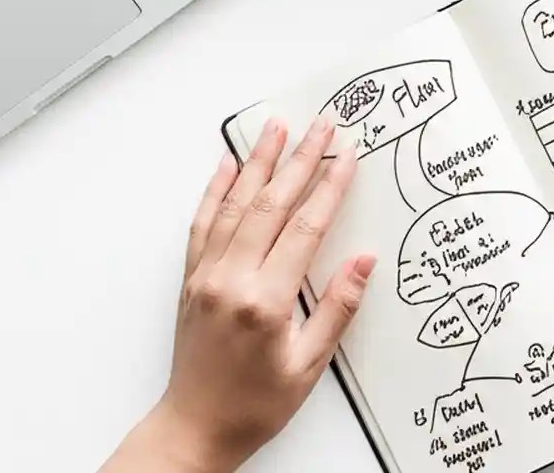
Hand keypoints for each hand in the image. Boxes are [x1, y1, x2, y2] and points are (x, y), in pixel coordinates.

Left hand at [101, 117, 373, 472]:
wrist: (195, 427)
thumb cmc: (253, 405)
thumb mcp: (309, 366)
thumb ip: (337, 309)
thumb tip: (362, 260)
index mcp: (265, 301)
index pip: (305, 229)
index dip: (330, 188)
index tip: (347, 157)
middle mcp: (230, 279)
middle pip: (271, 204)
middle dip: (301, 160)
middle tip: (321, 126)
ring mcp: (206, 275)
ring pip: (235, 204)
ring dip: (259, 162)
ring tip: (276, 128)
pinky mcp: (190, 278)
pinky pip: (203, 222)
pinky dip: (216, 190)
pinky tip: (228, 165)